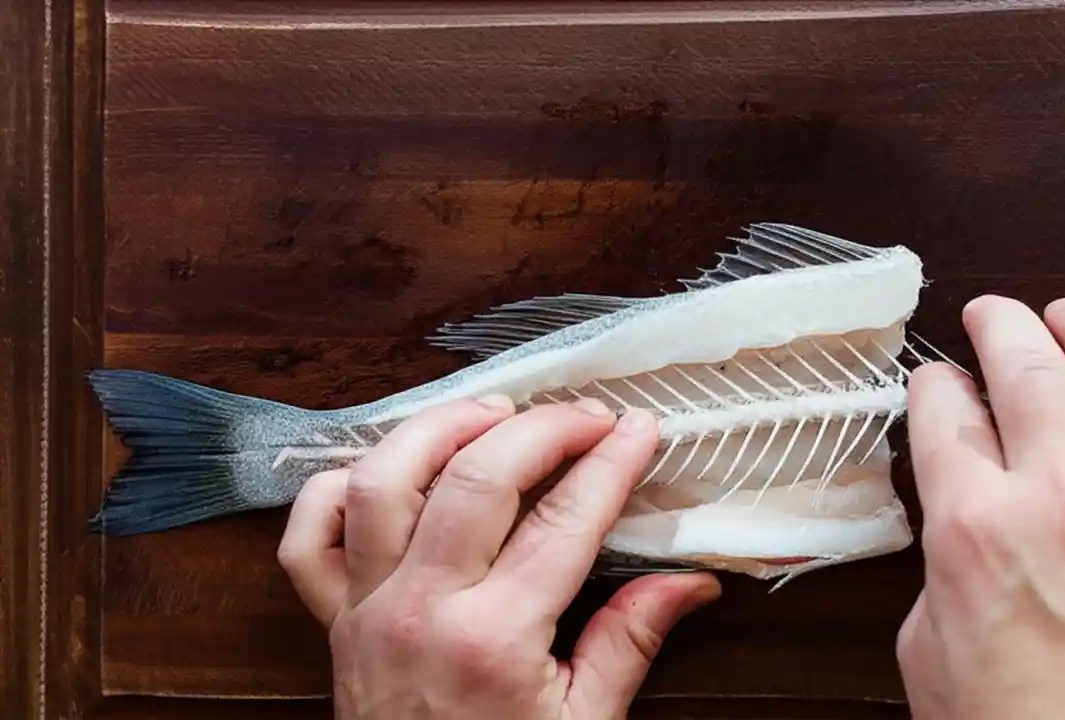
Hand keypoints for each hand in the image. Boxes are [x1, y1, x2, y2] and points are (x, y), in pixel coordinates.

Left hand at [277, 396, 720, 719]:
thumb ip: (630, 641)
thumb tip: (691, 582)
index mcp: (494, 642)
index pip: (564, 521)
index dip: (610, 463)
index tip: (638, 429)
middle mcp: (422, 611)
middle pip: (477, 478)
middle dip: (541, 429)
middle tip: (586, 417)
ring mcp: (367, 609)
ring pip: (382, 481)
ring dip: (439, 430)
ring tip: (493, 414)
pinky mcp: (333, 620)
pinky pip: (310, 535)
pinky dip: (337, 489)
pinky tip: (392, 470)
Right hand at [897, 296, 1064, 719]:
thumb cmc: (1002, 719)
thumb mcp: (925, 633)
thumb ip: (941, 552)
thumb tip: (959, 510)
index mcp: (972, 523)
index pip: (945, 407)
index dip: (933, 380)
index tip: (934, 377)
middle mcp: (1055, 497)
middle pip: (1029, 365)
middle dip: (1001, 322)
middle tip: (991, 313)